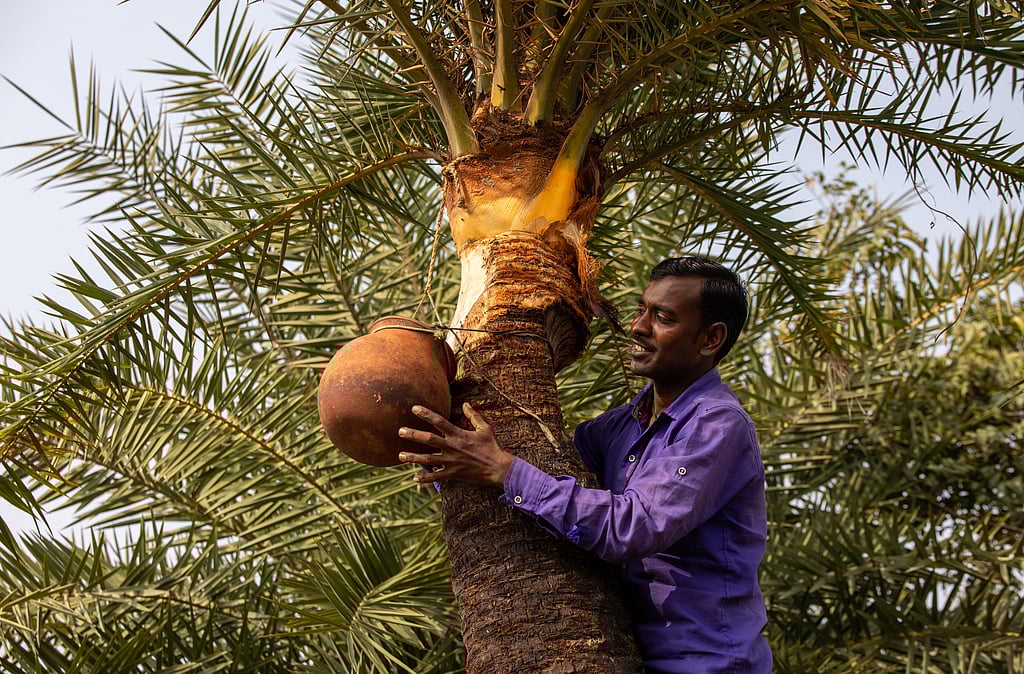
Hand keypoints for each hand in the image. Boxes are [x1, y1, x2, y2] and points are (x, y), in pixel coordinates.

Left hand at [397, 402, 513, 487]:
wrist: (498, 468)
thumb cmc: (492, 447)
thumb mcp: (485, 428)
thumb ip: (474, 416)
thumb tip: (465, 404)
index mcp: (459, 434)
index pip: (439, 421)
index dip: (426, 414)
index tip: (414, 408)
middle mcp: (452, 447)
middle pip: (429, 440)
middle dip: (413, 435)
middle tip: (400, 431)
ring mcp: (451, 461)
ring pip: (428, 459)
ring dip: (413, 457)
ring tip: (400, 456)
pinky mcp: (453, 473)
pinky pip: (436, 476)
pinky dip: (425, 478)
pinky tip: (415, 478)